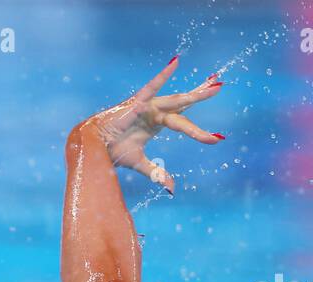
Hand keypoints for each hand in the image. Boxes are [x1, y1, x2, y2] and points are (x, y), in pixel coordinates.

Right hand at [78, 56, 225, 194]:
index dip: (200, 131)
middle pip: (184, 103)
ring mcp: (148, 106)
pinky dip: (163, 75)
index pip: (184, 122)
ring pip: (176, 99)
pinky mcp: (137, 103)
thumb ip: (157, 173)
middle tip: (220, 86)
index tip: (217, 138)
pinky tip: (176, 62)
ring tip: (214, 83)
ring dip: (195, 93)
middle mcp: (156, 112)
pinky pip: (152, 87)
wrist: (93, 146)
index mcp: (157, 123)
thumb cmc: (112, 150)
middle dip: (201, 95)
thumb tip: (172, 189)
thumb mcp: (140, 163)